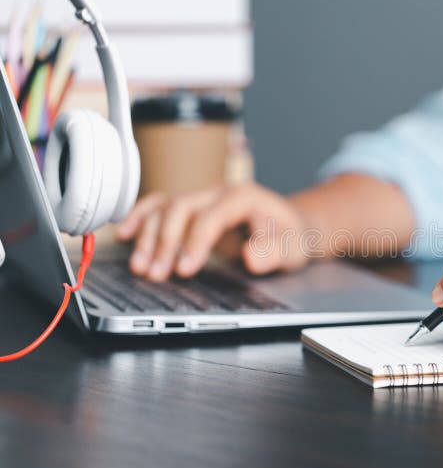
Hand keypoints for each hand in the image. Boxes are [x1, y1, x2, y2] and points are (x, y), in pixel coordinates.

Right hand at [115, 182, 310, 280]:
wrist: (293, 228)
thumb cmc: (291, 237)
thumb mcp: (293, 247)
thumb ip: (274, 252)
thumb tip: (252, 256)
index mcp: (243, 196)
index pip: (211, 215)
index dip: (195, 241)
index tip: (185, 269)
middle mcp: (218, 193)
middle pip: (181, 208)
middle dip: (166, 242)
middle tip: (156, 274)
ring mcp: (203, 199)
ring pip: (166, 208)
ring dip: (149, 236)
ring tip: (140, 267)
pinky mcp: (193, 210)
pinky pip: (160, 206)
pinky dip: (141, 218)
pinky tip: (124, 234)